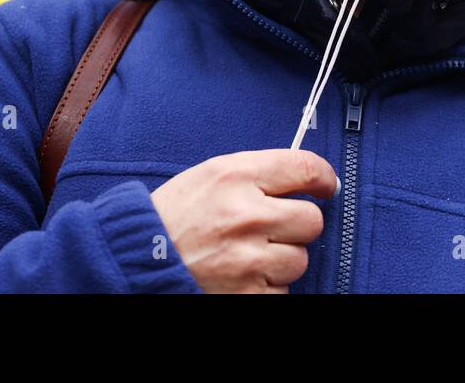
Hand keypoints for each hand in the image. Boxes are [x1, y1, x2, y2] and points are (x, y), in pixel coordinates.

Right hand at [150, 149, 336, 292]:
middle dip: (297, 224)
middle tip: (274, 227)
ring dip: (281, 258)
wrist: (137, 258)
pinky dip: (267, 285)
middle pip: (311, 220)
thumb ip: (258, 172)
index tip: (326, 186)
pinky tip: (242, 274)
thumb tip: (307, 177)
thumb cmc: (176, 214)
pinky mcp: (247, 294)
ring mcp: (247, 259)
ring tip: (249, 253)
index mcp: (236, 177)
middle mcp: (246, 216)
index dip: (324, 178)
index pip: (305, 168)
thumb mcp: (212, 174)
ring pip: (300, 259)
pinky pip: (283, 290)